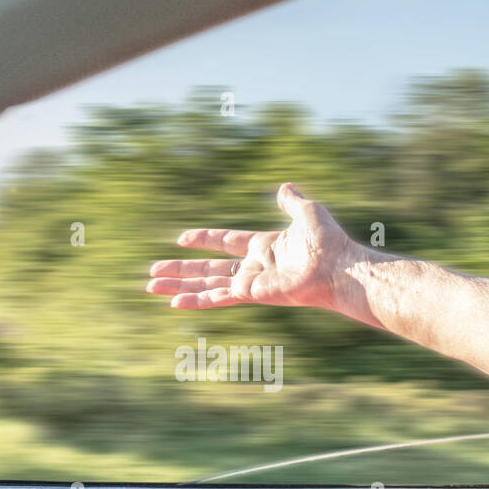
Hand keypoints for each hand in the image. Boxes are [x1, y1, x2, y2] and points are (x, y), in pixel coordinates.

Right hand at [146, 184, 362, 311]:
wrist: (337, 267)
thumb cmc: (327, 242)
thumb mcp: (307, 212)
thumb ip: (291, 202)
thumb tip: (284, 186)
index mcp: (264, 246)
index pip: (226, 242)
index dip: (204, 240)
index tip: (182, 238)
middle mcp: (253, 267)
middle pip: (208, 267)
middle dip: (180, 269)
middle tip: (153, 272)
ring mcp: (250, 283)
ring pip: (206, 284)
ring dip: (178, 285)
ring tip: (151, 286)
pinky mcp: (251, 294)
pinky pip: (217, 297)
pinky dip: (195, 299)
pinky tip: (174, 302)